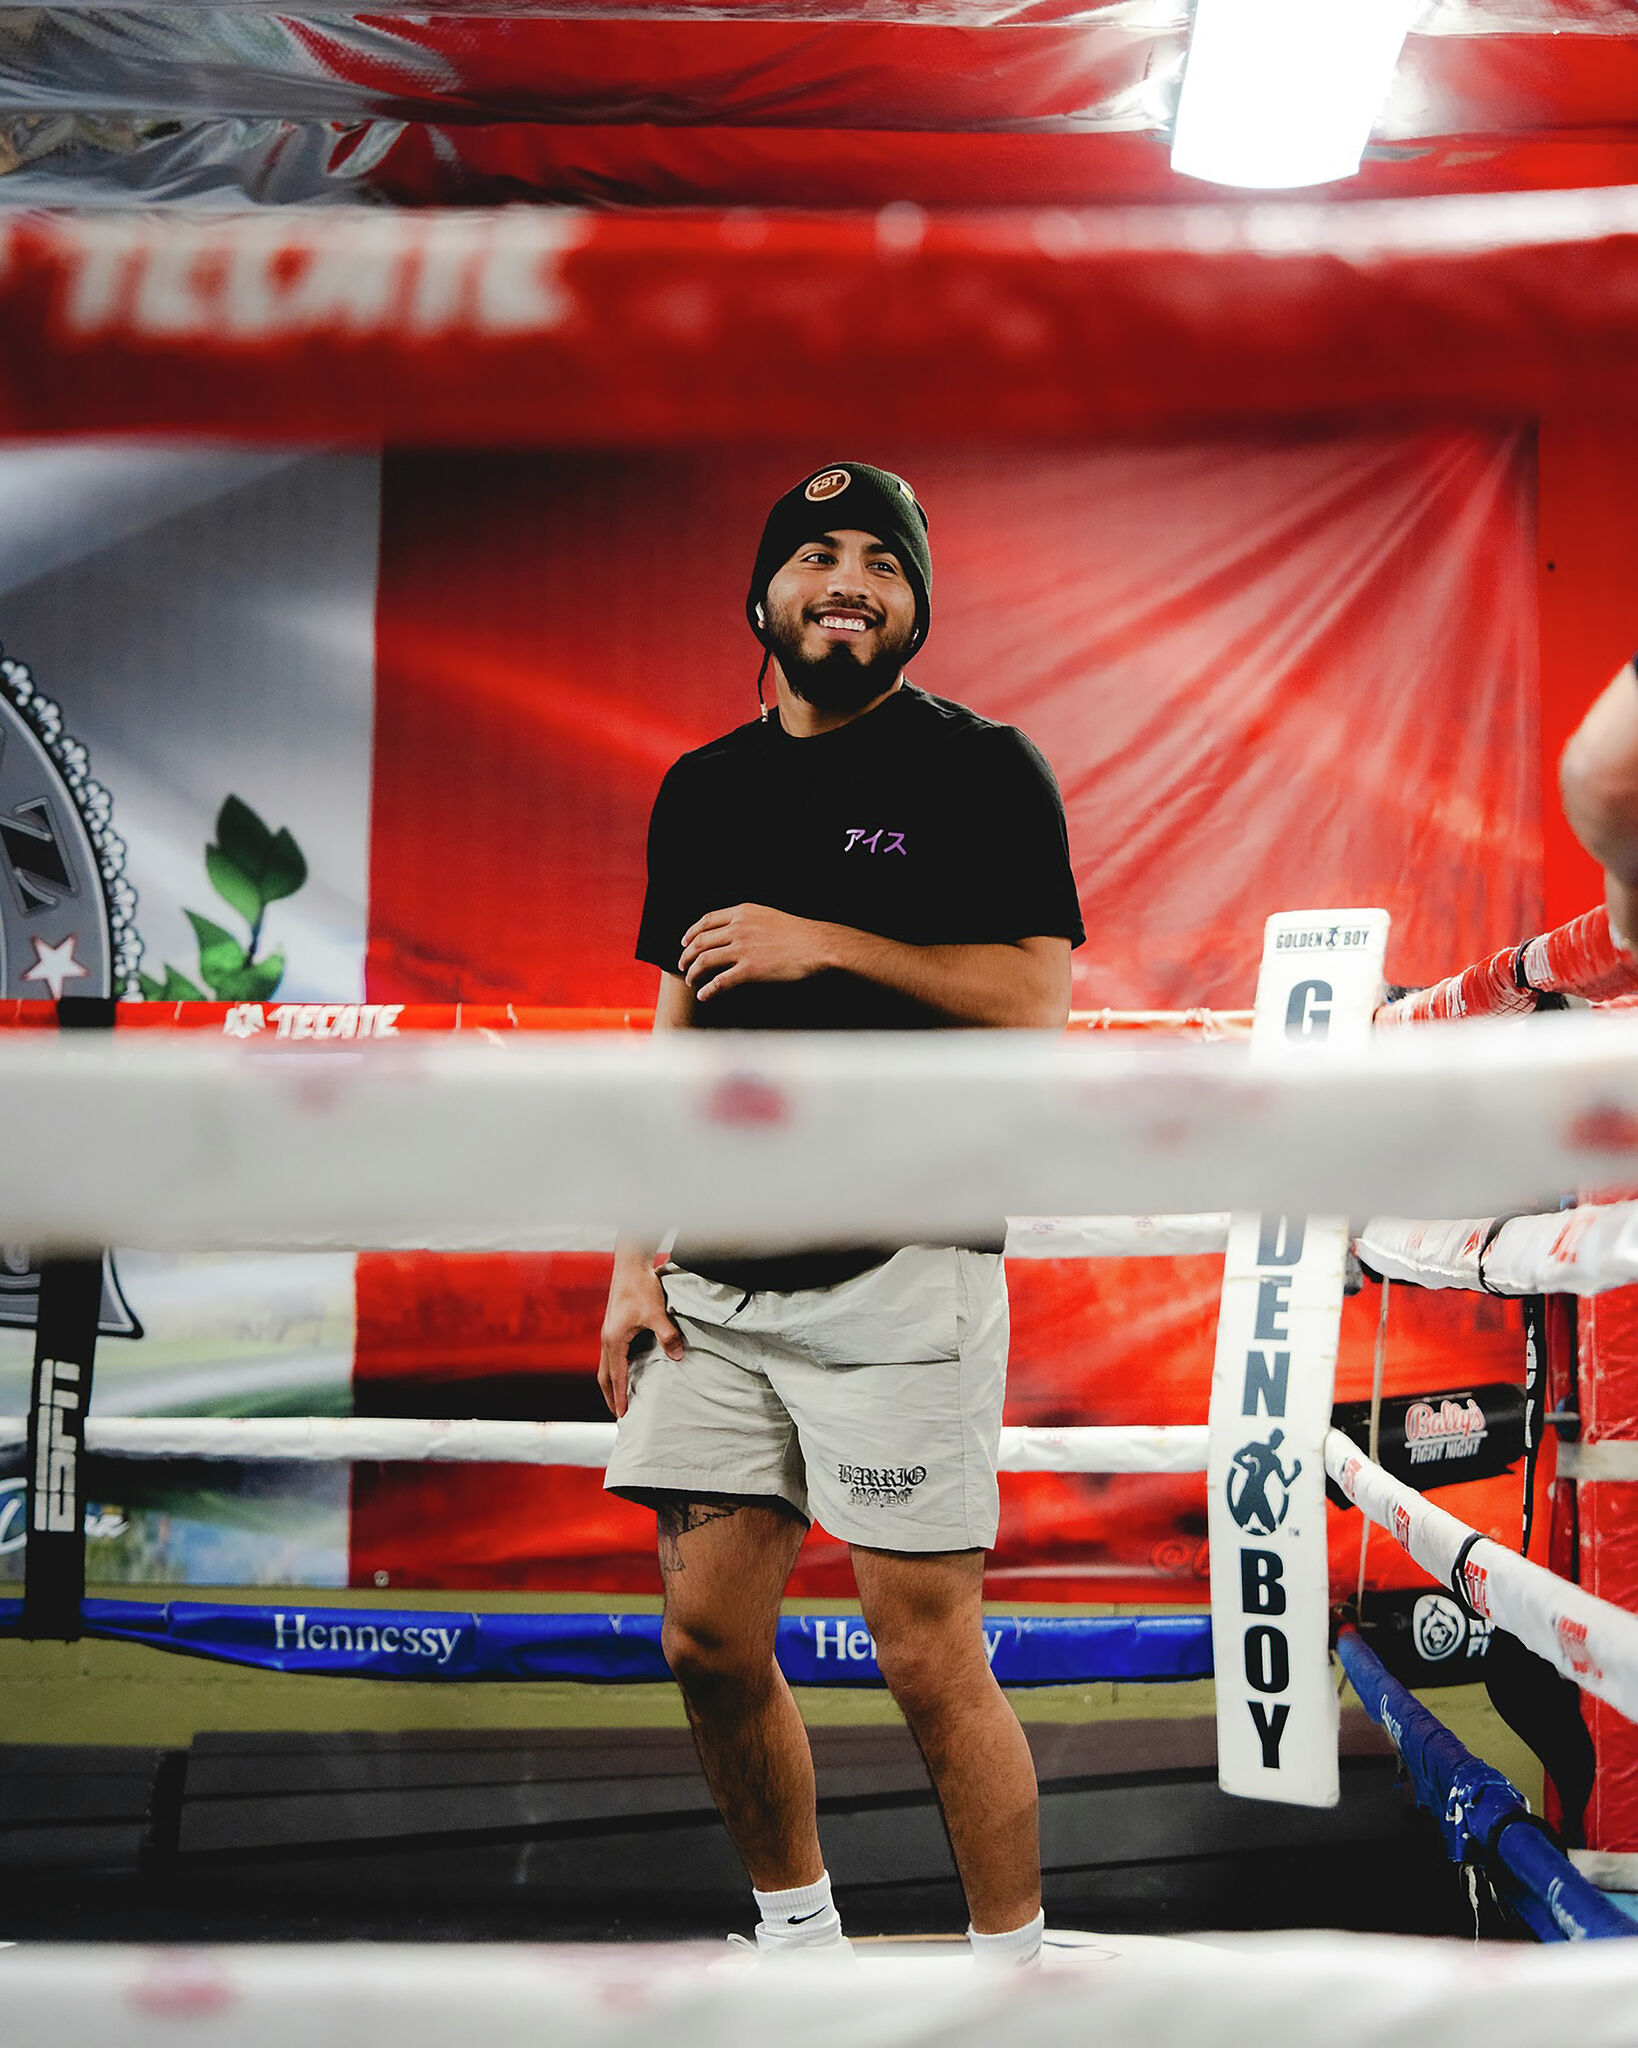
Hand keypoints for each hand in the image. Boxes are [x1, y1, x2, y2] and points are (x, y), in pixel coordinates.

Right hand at [598, 1260, 683, 1419]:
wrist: (630, 1265)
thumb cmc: (641, 1287)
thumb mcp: (657, 1313)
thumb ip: (667, 1336)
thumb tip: (677, 1357)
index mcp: (614, 1340)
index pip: (616, 1376)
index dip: (619, 1396)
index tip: (622, 1415)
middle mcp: (607, 1338)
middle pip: (604, 1375)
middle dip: (610, 1395)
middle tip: (618, 1413)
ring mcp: (609, 1332)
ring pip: (606, 1364)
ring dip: (612, 1382)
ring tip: (620, 1396)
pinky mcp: (614, 1325)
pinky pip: (612, 1354)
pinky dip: (616, 1367)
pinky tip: (628, 1368)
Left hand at [679, 903, 835, 999]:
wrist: (816, 945)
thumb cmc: (798, 933)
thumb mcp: (768, 917)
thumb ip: (747, 921)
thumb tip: (733, 932)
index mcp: (742, 913)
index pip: (706, 920)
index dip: (691, 932)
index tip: (684, 942)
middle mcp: (739, 928)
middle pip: (701, 941)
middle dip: (687, 955)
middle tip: (683, 964)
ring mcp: (743, 949)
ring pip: (704, 960)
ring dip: (693, 972)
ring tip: (691, 980)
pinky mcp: (749, 969)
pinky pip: (720, 981)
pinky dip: (707, 989)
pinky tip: (703, 995)